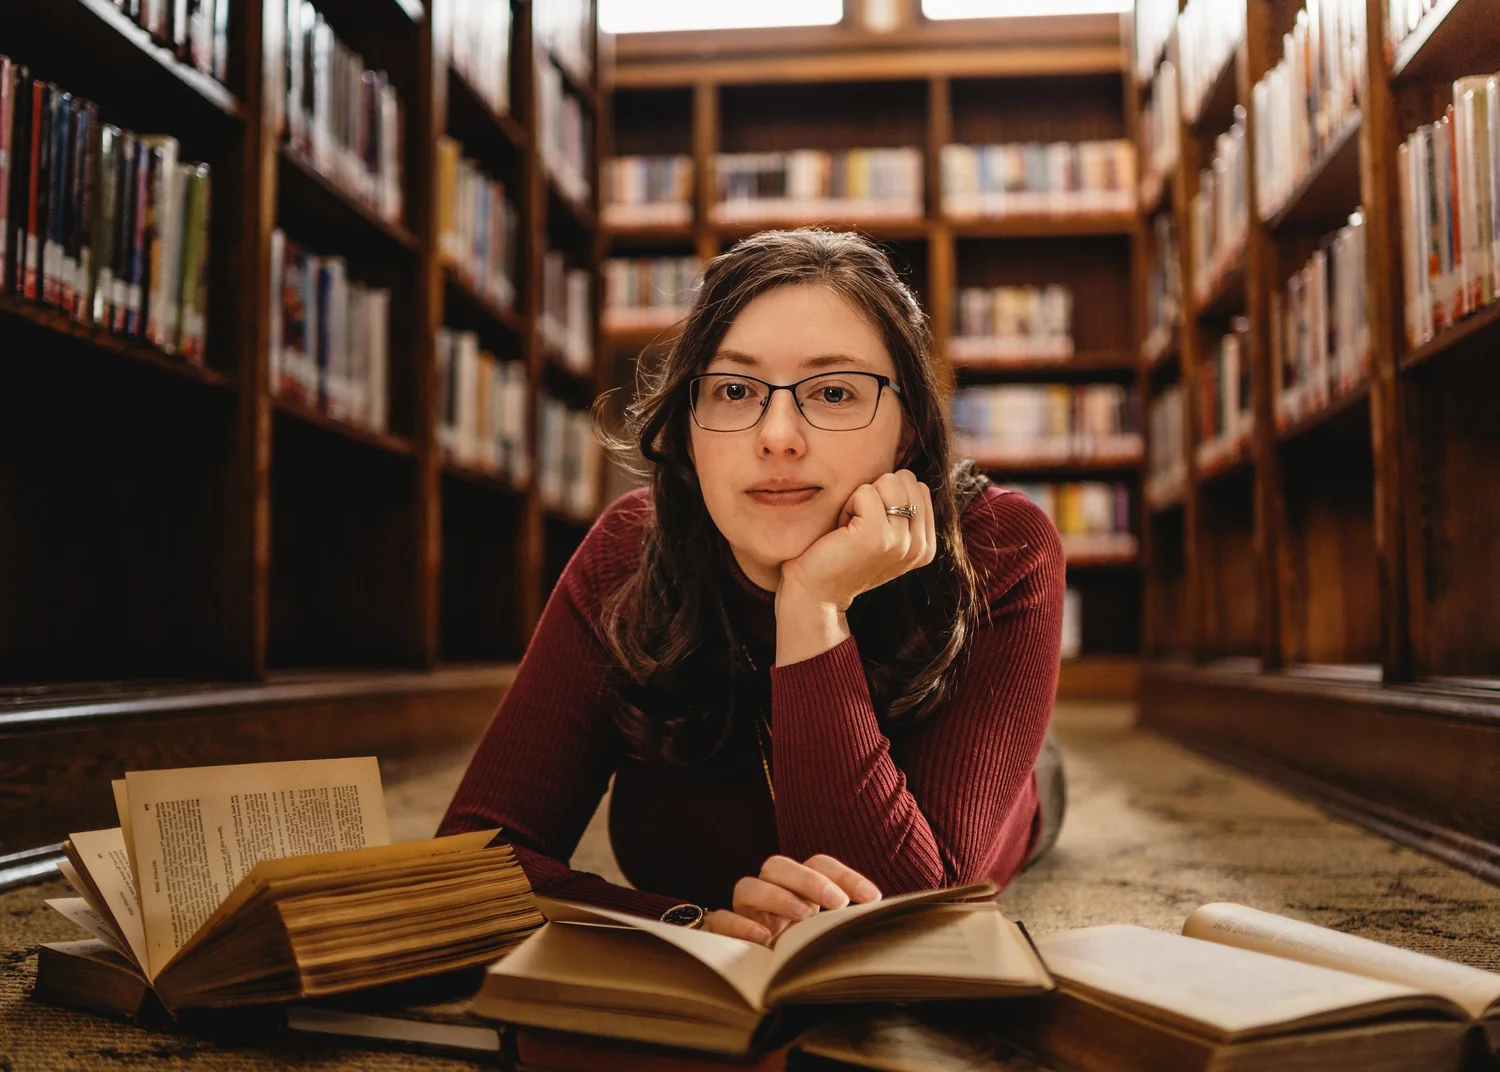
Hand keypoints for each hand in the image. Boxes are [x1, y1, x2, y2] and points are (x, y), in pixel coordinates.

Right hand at [701, 854, 881, 945]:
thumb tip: (886, 919)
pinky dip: (740, 924)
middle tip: (837, 901)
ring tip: (803, 915)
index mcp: (796, 890)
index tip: (872, 897)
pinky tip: (763, 938)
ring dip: (777, 896)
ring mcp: (743, 914)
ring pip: (747, 886)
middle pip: (779, 865)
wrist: (750, 985)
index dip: (844, 875)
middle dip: (809, 879)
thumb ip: (846, 926)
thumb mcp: (824, 939)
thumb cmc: (795, 956)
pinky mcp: (720, 935)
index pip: (817, 864)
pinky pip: (721, 919)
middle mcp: (767, 895)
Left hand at [778, 470, 936, 614]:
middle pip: (906, 480)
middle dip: (876, 494)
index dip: (887, 496)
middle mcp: (920, 547)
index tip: (870, 526)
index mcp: (926, 546)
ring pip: (889, 482)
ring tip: (851, 528)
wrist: (815, 592)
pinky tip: (842, 530)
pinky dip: (848, 505)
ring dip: (862, 499)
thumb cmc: (842, 556)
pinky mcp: (878, 536)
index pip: (918, 486)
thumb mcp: (883, 535)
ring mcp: (901, 543)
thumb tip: (905, 474)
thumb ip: (902, 510)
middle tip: (858, 527)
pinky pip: (865, 492)